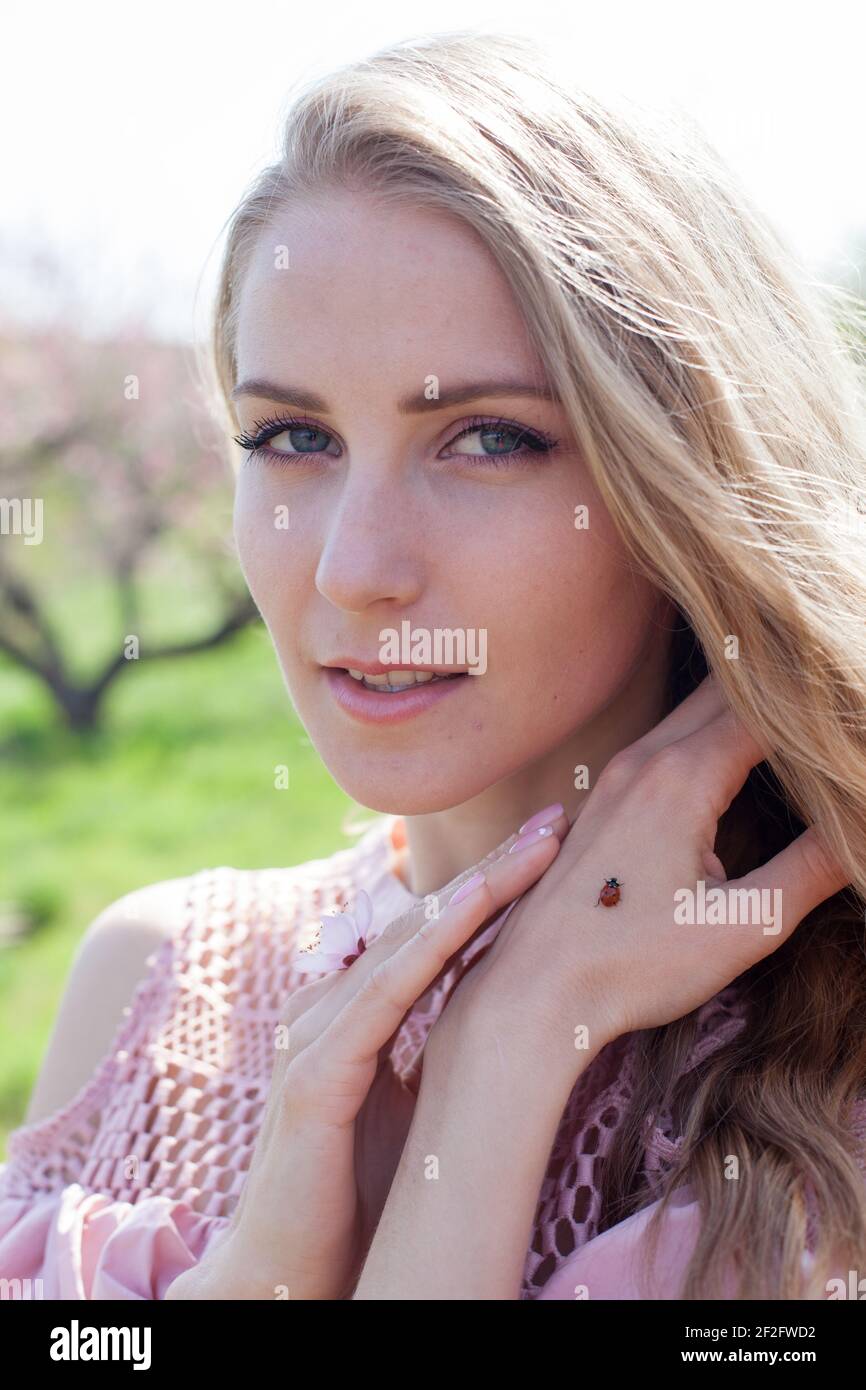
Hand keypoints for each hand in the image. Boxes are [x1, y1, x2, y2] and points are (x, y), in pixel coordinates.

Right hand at [164, 811, 567, 1300]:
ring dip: (477, 890)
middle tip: (558, 819)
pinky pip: (381, 997)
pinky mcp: (315, 1076)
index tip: (553, 844)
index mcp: (357, 1006)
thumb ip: (438, 1045)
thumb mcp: (413, 1097)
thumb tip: (506, 1009)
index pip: (434, 930)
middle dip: (495, 868)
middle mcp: (332, 1003)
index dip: (492, 885)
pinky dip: (429, 947)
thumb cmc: (359, 1188)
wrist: (296, 1271)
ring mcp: (317, 1033)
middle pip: (425, 919)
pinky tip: (473, 910)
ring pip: (408, 942)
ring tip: (537, 848)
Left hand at [426, 674, 849, 1082]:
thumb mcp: (743, 925)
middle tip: (828, 701)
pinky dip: (706, 735)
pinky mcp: (600, 803)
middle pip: (724, 692)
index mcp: (683, 778)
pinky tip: (732, 756)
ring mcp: (614, 778)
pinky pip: (663, 743)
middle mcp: (643, 761)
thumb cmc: (634, 965)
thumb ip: (811, 868)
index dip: (817, 712)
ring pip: (689, 716)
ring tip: (793, 715)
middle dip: (781, 690)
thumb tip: (859, 832)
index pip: (768, 711)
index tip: (850, 712)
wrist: (534, 989)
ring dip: (742, 709)